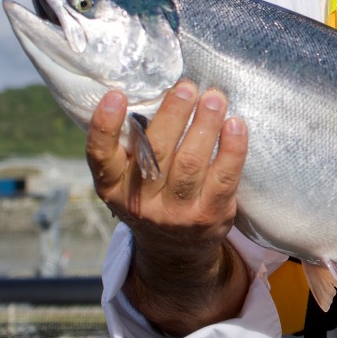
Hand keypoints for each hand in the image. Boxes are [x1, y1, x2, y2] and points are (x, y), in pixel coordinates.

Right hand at [87, 82, 250, 334]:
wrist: (175, 250)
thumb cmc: (152, 195)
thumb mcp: (129, 179)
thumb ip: (134, 145)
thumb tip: (159, 90)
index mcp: (112, 187)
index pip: (100, 156)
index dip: (105, 125)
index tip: (117, 94)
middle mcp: (141, 202)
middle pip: (155, 152)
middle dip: (173, 114)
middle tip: (187, 86)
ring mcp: (177, 212)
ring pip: (191, 162)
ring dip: (205, 124)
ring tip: (214, 97)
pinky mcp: (210, 214)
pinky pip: (224, 177)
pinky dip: (232, 148)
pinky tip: (236, 124)